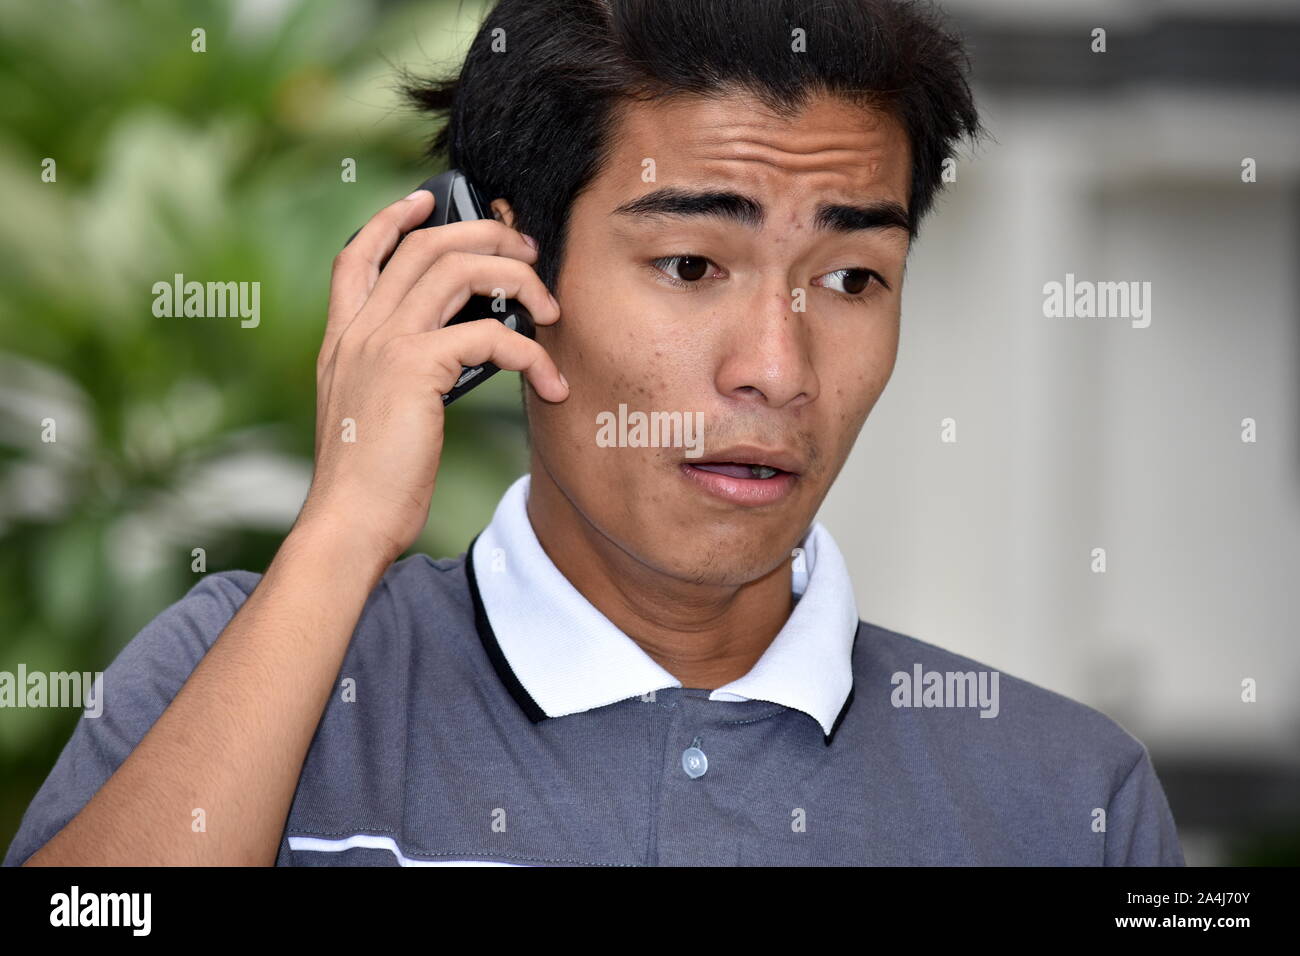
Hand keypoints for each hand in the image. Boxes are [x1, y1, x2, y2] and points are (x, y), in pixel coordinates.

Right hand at [298, 189, 566, 563]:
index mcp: (342, 338)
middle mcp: (359, 330)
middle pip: (425, 245)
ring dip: (518, 278)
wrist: (350, 521)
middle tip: (527, 252)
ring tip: (550, 307)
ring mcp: (384, 343)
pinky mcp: (415, 367)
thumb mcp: (374, 413)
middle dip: (485, 235)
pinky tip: (549, 382)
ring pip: (459, 269)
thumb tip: (457, 349)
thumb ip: (398, 373)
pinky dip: (531, 353)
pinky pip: (490, 333)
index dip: (392, 218)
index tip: (425, 199)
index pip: (357, 254)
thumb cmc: (371, 480)